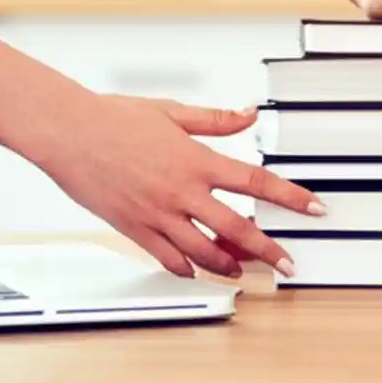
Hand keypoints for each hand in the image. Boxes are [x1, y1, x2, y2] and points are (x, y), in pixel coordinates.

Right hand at [32, 94, 322, 278]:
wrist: (68, 132)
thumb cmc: (114, 118)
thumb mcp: (172, 111)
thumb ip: (215, 119)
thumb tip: (248, 115)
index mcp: (196, 161)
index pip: (257, 182)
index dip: (291, 197)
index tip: (314, 208)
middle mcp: (182, 192)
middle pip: (237, 229)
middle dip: (268, 250)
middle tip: (287, 264)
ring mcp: (157, 214)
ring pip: (203, 251)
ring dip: (229, 265)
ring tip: (243, 271)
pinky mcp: (134, 228)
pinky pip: (166, 258)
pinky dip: (185, 268)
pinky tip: (196, 269)